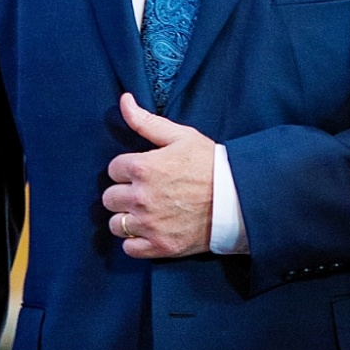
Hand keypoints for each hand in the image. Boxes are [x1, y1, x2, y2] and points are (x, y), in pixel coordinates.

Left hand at [103, 94, 214, 256]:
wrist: (239, 199)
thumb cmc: (211, 164)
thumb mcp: (181, 137)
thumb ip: (146, 121)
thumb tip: (124, 100)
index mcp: (143, 167)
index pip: (113, 169)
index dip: (128, 169)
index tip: (144, 172)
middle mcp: (141, 197)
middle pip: (109, 198)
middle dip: (124, 193)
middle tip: (145, 192)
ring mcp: (149, 224)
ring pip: (116, 224)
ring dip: (127, 218)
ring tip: (147, 213)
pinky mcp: (160, 246)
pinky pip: (129, 248)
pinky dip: (136, 242)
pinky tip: (150, 231)